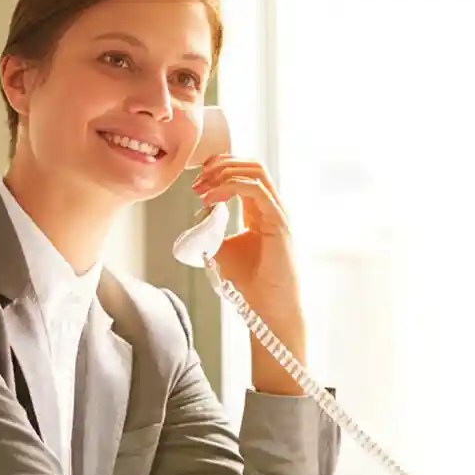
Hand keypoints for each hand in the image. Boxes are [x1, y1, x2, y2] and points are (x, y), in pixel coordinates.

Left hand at [190, 155, 307, 394]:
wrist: (268, 310)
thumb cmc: (249, 284)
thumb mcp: (221, 250)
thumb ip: (212, 230)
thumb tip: (196, 217)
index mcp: (260, 211)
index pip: (243, 173)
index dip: (218, 170)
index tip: (195, 185)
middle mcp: (272, 207)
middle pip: (251, 164)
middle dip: (219, 165)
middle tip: (196, 182)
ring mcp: (278, 213)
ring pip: (255, 170)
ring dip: (224, 173)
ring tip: (202, 188)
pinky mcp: (279, 222)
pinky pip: (256, 189)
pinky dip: (230, 187)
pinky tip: (211, 199)